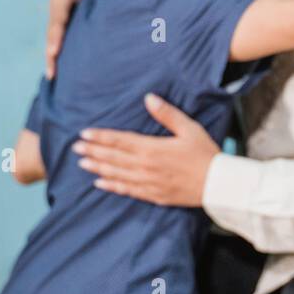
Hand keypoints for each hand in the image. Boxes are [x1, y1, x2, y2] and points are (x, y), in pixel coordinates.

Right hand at [45, 0, 102, 78]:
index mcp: (60, 1)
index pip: (58, 21)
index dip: (56, 37)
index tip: (54, 52)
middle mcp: (56, 14)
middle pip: (52, 36)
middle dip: (51, 54)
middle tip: (51, 73)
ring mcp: (60, 23)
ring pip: (54, 43)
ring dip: (53, 60)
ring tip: (52, 78)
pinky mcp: (66, 29)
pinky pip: (62, 44)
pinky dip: (60, 57)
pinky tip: (61, 74)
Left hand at [72, 94, 219, 206]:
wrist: (218, 185)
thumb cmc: (206, 154)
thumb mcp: (189, 129)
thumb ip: (167, 114)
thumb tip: (149, 98)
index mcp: (152, 148)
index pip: (120, 140)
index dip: (101, 137)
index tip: (84, 133)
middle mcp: (145, 166)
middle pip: (113, 157)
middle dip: (93, 151)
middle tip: (75, 148)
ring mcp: (148, 183)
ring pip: (116, 174)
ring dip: (98, 168)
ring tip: (82, 163)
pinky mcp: (153, 195)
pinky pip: (127, 190)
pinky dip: (112, 186)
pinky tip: (100, 183)